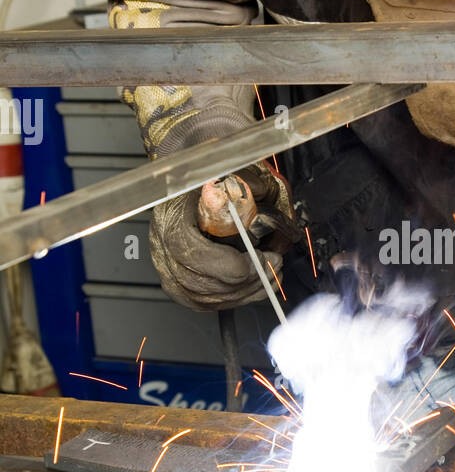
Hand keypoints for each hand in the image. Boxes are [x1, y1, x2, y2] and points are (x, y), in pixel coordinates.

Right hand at [150, 163, 299, 311]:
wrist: (188, 172)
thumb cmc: (204, 171)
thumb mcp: (225, 168)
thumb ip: (243, 185)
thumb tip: (264, 197)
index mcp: (171, 217)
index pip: (195, 254)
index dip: (234, 265)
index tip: (263, 258)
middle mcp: (162, 245)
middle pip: (200, 283)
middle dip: (246, 281)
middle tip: (274, 268)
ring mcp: (166, 265)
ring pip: (202, 298)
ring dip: (242, 293)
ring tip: (270, 277)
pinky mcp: (176, 280)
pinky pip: (201, 302)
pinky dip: (231, 299)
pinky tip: (253, 288)